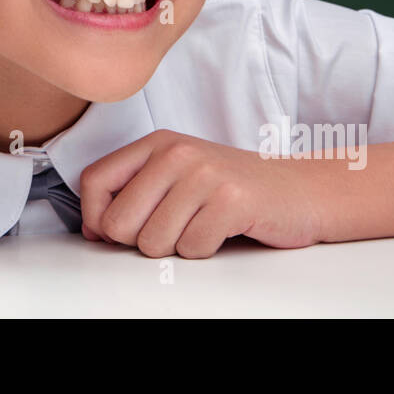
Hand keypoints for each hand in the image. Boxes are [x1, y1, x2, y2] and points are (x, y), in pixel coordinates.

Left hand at [78, 129, 325, 256]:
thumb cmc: (232, 187)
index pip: (94, 181)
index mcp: (157, 143)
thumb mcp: (178, 174)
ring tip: (201, 227)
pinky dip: (205, 251)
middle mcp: (177, 152)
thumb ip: (135, 192)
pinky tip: (221, 231)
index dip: (95, 217)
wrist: (299, 189)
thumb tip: (94, 229)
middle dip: (141, 241)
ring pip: (153, 242)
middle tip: (173, 230)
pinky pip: (191, 249)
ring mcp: (205, 174)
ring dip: (177, 248)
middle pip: (119, 222)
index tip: (111, 233)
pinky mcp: (231, 200)